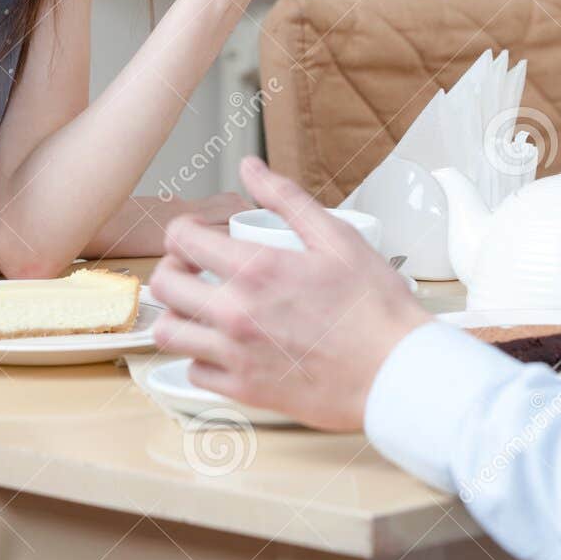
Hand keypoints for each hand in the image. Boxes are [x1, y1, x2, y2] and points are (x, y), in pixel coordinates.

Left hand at [150, 154, 429, 429]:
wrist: (396, 374)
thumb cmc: (375, 309)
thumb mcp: (337, 237)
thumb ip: (286, 198)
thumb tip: (251, 169)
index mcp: (256, 269)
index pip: (180, 238)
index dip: (183, 229)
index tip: (197, 234)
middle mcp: (236, 312)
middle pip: (163, 284)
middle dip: (172, 267)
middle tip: (194, 268)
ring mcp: (236, 355)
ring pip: (167, 332)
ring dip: (177, 313)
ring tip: (200, 306)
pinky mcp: (244, 390)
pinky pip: (194, 370)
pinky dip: (200, 355)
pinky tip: (222, 343)